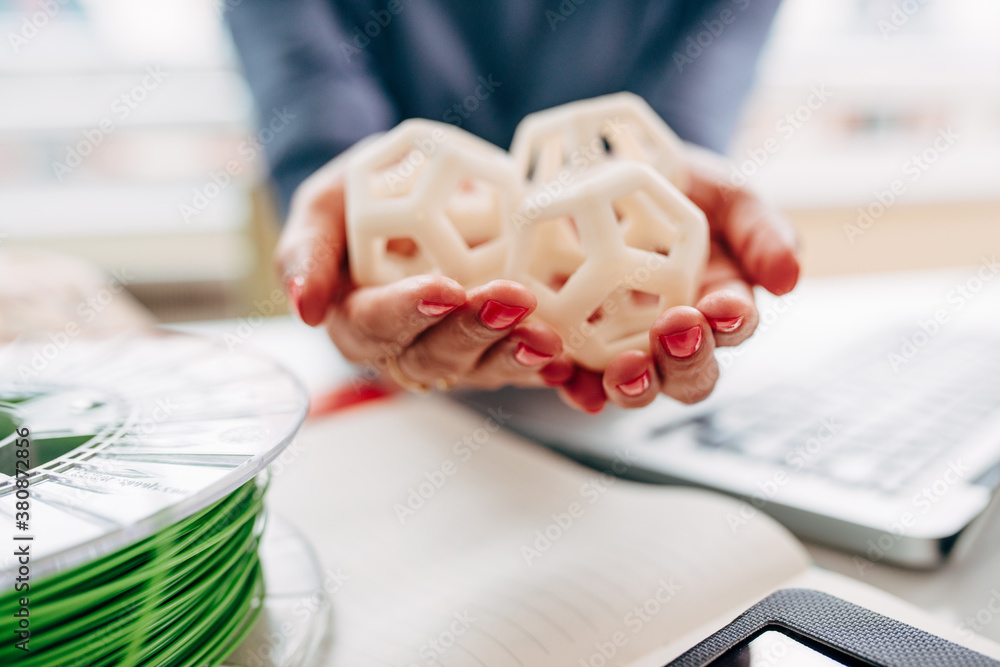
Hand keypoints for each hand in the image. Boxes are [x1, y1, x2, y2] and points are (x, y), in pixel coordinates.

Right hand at [275, 143, 573, 392]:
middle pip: (433, 355)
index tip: (445, 288)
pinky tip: (574, 369)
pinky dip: (550, 373)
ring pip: (480, 369)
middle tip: (512, 300)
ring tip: (547, 337)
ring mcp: (452, 353)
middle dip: (474, 330)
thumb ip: (306, 251)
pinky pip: (521, 369)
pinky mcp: (494, 350)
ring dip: (514, 356)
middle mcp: (404, 347)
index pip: (376, 324)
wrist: (415, 195)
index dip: (410, 311)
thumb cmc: (362, 199)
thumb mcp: (324, 206)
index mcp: (356, 318)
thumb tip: (306, 307)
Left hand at [556, 144, 800, 412]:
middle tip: (672, 330)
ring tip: (623, 367)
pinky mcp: (573, 344)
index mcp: (719, 307)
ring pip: (636, 386)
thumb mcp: (726, 194)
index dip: (730, 322)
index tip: (721, 304)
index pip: (733, 327)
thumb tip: (789, 278)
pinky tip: (564, 372)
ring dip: (633, 384)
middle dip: (685, 360)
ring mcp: (622, 346)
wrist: (601, 174)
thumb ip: (761, 231)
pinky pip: (574, 375)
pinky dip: (572, 381)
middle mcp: (674, 339)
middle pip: (689, 374)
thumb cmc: (678, 188)